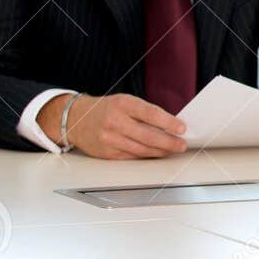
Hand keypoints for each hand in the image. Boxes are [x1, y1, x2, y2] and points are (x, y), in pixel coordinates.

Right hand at [41, 92, 186, 158]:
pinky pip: (133, 156)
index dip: (168, 122)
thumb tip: (171, 125)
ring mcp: (110, 139)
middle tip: (181, 144)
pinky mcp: (108, 153)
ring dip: (161, 151)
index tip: (182, 128)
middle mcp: (115, 121)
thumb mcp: (125, 102)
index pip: (150, 113)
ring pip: (142, 149)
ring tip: (173, 149)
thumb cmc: (106, 109)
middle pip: (148, 136)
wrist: (76, 119)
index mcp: (122, 104)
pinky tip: (156, 153)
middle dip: (169, 142)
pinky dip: (147, 155)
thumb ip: (145, 112)